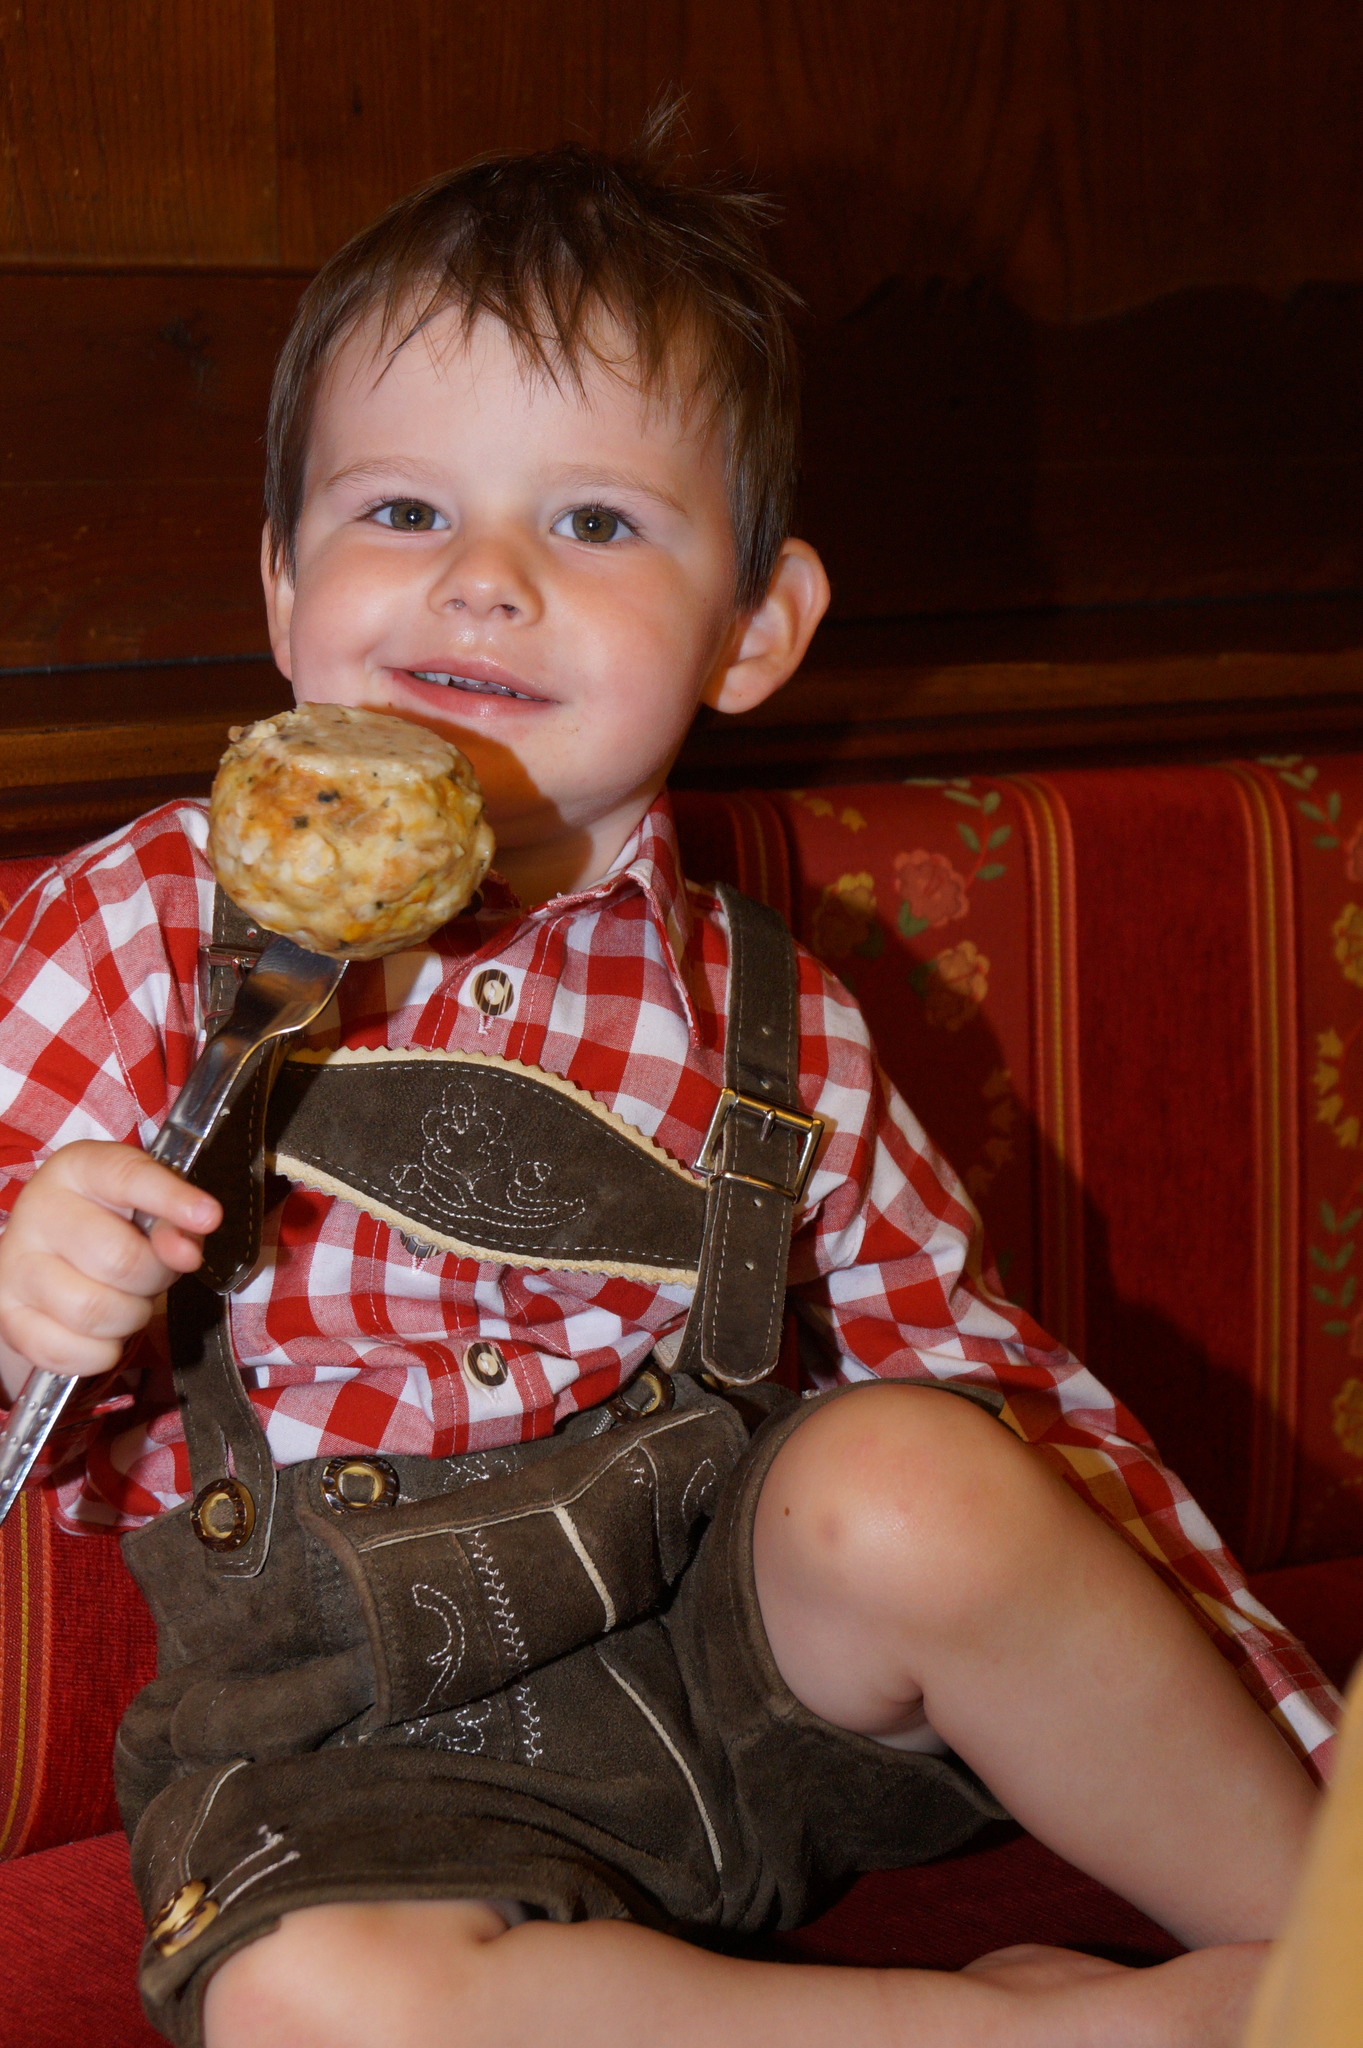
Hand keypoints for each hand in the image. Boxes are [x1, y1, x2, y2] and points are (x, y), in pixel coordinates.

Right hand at [0, 1141, 221, 1401]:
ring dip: (129, 1317)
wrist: (53, 1257)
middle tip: (151, 1274)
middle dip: (154, 1278)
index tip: (209, 1216)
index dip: (172, 1199)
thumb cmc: (114, 1226)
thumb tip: (186, 1253)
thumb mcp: (153, 1210)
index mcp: (80, 1167)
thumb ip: (178, 1224)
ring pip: (94, 1310)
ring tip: (126, 1300)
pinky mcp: (7, 1314)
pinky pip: (69, 1351)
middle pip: (119, 1259)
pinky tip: (102, 1331)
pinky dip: (101, 1352)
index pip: (129, 1177)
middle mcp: (39, 1208)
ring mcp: (14, 1263)